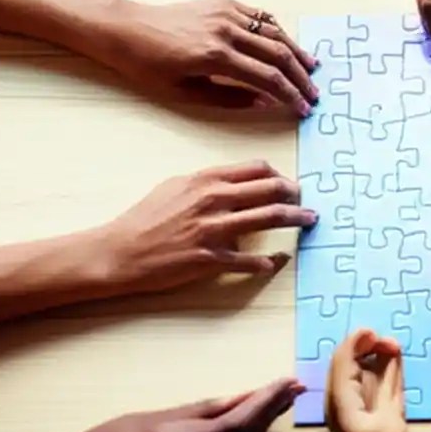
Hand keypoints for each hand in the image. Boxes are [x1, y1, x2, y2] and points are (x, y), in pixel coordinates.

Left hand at [91, 0, 317, 115]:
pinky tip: (287, 43)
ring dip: (296, 52)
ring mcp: (225, 12)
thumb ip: (230, 98)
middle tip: (314, 93)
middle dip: (301, 76)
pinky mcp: (222, 2)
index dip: (290, 95)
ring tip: (311, 68)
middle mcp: (225, 31)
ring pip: (274, 32)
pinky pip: (259, 16)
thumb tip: (265, 101)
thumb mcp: (185, 93)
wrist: (128, 29)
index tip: (303, 108)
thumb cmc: (150, 66)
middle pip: (278, 54)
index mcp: (216, 57)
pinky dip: (278, 30)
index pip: (267, 78)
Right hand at [95, 160, 312, 292]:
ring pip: (270, 218)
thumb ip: (209, 183)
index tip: (289, 185)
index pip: (257, 169)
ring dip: (296, 219)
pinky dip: (266, 262)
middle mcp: (214, 200)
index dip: (279, 176)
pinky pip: (250, 260)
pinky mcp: (211, 259)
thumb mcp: (175, 187)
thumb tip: (237, 187)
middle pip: (272, 189)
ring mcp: (214, 230)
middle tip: (307, 202)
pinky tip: (275, 262)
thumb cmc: (146, 218)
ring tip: (310, 221)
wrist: (120, 251)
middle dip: (297, 195)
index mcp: (206, 180)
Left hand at [326, 328, 412, 431]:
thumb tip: (389, 348)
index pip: (341, 364)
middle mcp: (337, 403)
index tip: (373, 330)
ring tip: (391, 347)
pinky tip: (389, 360)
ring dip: (370, 355)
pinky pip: (361, 381)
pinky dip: (374, 368)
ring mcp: (345, 406)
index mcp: (339, 405)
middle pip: (345, 364)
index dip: (355, 342)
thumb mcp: (390, 413)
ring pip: (352, 370)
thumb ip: (388, 380)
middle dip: (365, 347)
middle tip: (389, 341)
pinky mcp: (356, 408)